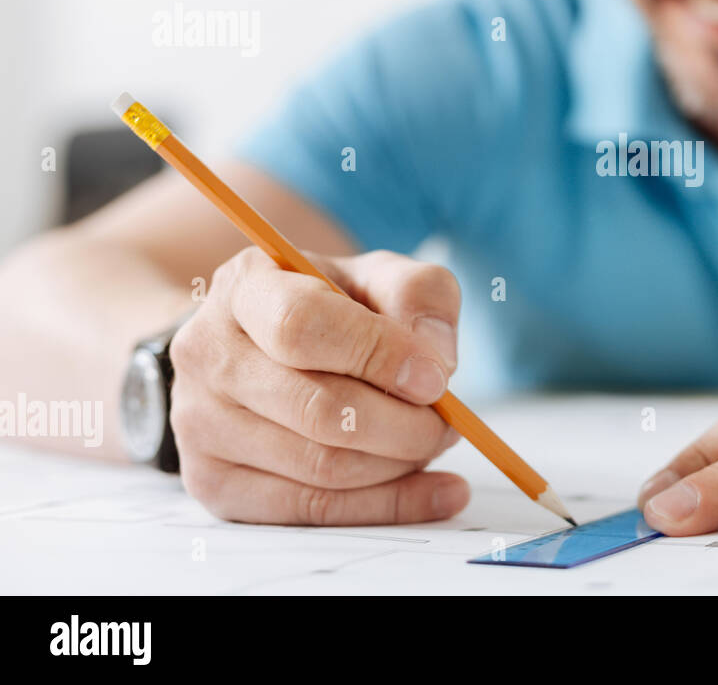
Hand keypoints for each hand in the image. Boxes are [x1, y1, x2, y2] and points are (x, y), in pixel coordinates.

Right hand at [168, 247, 468, 524]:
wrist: (261, 347)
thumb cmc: (334, 309)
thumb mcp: (379, 277)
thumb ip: (418, 295)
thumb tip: (434, 359)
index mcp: (245, 286)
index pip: (302, 326)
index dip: (378, 355)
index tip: (435, 378)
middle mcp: (207, 353)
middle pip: (317, 409)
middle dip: (404, 425)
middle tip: (448, 423)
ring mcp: (199, 424)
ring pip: (319, 467)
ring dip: (399, 464)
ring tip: (433, 443)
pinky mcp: (211, 483)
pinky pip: (309, 510)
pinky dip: (387, 506)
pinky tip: (435, 490)